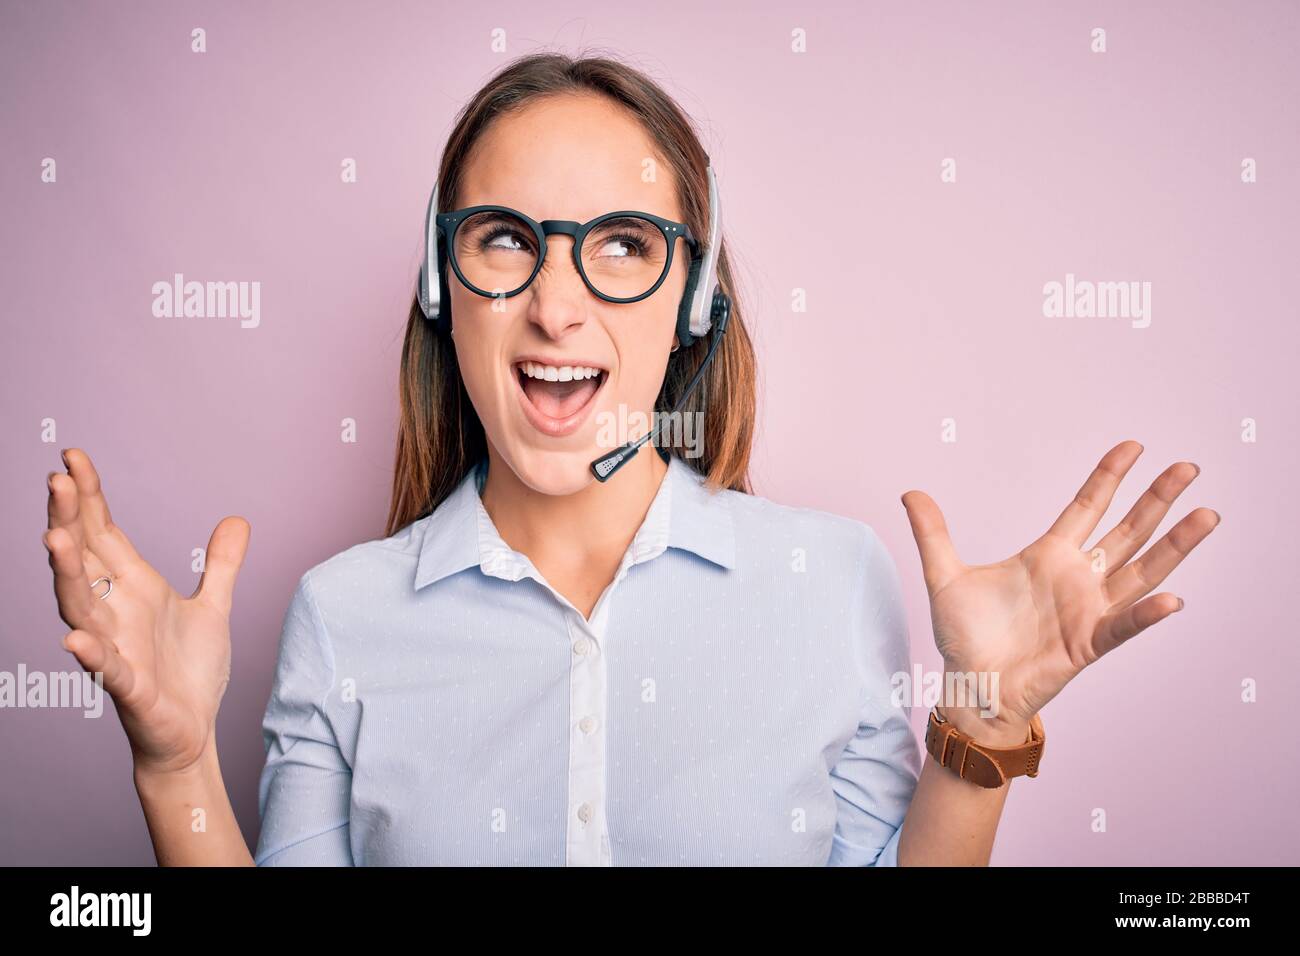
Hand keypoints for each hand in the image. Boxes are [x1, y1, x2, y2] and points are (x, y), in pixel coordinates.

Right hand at [44, 448, 249, 776]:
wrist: (192, 731)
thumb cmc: (190, 671)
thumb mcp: (213, 607)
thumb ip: (220, 565)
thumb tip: (237, 520)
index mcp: (133, 589)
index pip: (103, 533)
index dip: (89, 497)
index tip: (72, 457)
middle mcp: (114, 613)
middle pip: (83, 559)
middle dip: (69, 520)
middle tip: (57, 479)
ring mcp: (116, 649)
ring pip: (80, 607)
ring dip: (67, 575)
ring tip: (54, 538)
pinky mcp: (129, 687)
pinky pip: (105, 669)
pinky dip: (91, 654)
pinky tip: (76, 638)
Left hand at [901, 440, 1218, 745]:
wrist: (970, 688)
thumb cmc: (965, 638)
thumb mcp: (945, 576)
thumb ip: (933, 534)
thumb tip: (910, 492)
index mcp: (1048, 556)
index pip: (1087, 506)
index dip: (1109, 476)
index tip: (1134, 445)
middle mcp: (1077, 578)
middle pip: (1127, 530)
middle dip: (1157, 499)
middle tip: (1189, 467)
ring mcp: (1088, 610)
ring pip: (1142, 571)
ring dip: (1175, 546)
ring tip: (1207, 515)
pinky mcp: (1088, 643)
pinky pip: (1123, 626)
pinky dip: (1147, 614)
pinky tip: (1172, 599)